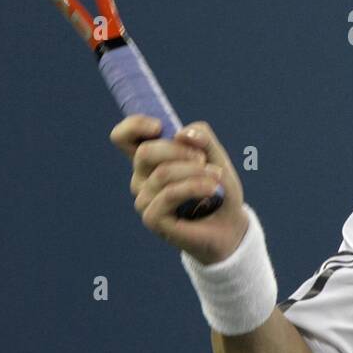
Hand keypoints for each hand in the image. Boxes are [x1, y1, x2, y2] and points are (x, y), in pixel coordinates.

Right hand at [109, 116, 247, 263]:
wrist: (229, 226)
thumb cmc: (219, 190)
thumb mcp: (216, 157)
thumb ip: (202, 139)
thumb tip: (181, 133)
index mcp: (151, 160)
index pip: (123, 137)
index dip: (134, 126)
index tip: (159, 126)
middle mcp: (141, 179)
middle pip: (145, 151)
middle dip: (179, 150)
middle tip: (203, 160)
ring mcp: (144, 199)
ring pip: (163, 173)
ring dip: (196, 171)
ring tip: (217, 178)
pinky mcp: (151, 218)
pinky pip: (169, 193)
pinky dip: (195, 187)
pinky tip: (212, 190)